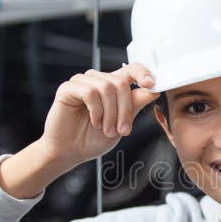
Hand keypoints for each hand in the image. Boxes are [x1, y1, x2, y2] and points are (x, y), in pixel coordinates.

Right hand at [39, 63, 159, 168]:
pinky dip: (96, 111)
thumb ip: (135, 105)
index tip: (151, 84)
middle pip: (121, 83)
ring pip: (106, 87)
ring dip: (110, 113)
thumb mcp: (122, 123)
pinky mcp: (68, 88)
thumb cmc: (94, 138)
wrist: (71, 152)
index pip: (131, 69)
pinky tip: (94, 121)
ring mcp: (82, 82)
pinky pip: (90, 92)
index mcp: (113, 86)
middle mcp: (98, 80)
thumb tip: (153, 91)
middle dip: (125, 109)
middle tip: (122, 130)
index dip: (142, 73)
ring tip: (107, 130)